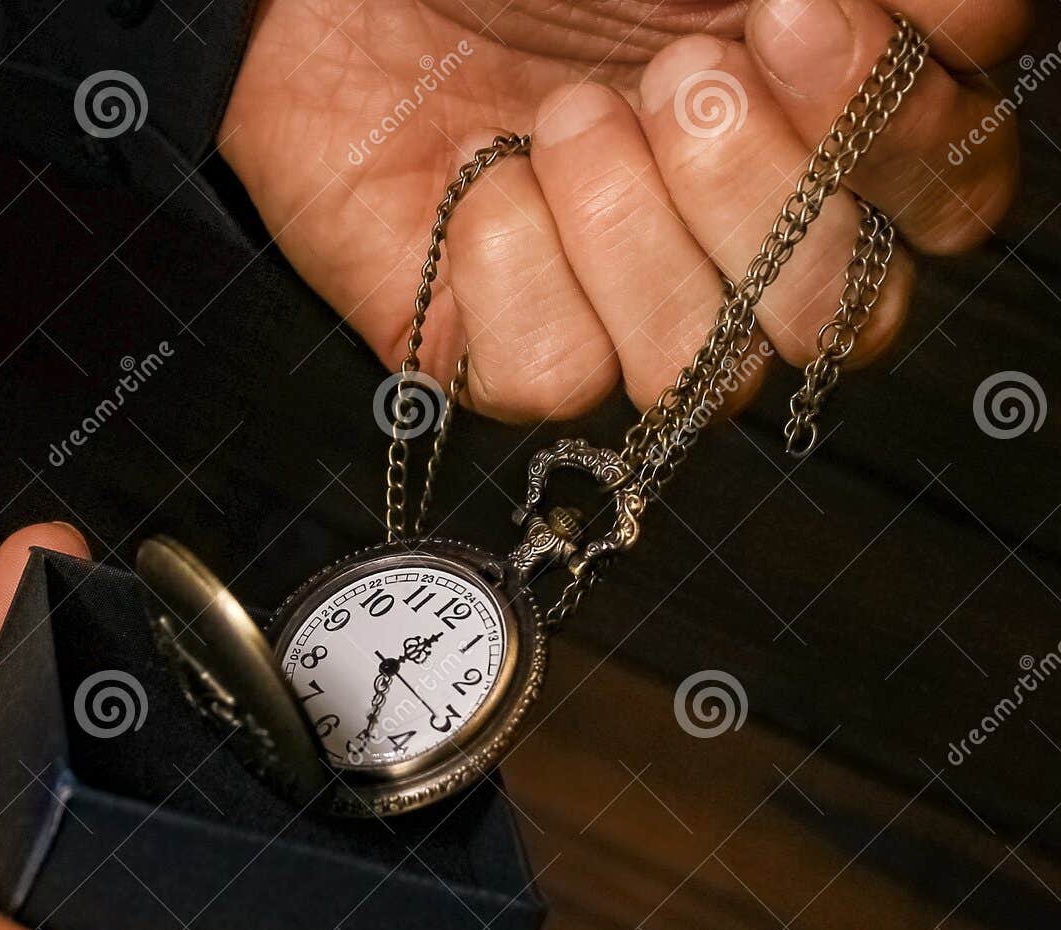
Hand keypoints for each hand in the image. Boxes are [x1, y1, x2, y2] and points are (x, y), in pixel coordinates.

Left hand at [220, 0, 1025, 420]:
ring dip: (632, 234)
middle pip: (841, 321)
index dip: (893, 133)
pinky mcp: (501, 349)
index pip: (947, 200)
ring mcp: (617, 308)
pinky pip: (551, 376)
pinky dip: (511, 269)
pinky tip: (479, 181)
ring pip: (697, 380)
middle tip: (672, 74)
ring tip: (559, 120)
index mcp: (818, 137)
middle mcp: (734, 241)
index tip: (787, 16)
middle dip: (762, 196)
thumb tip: (962, 28)